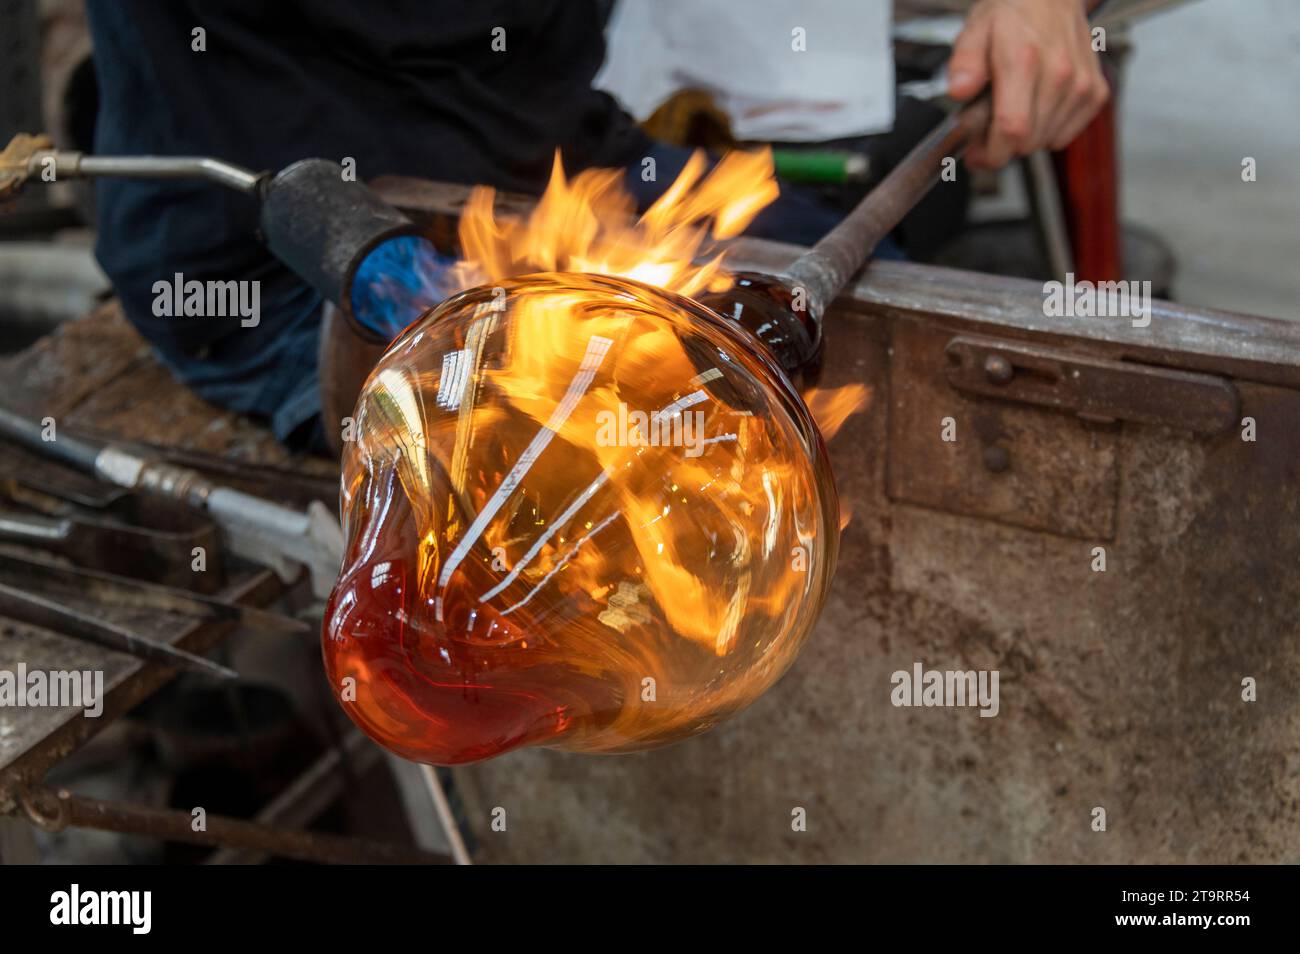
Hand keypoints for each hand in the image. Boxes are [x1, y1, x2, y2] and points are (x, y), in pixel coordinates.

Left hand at [947, 0, 1108, 168]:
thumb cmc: (1013, 14)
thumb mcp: (975, 30)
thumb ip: (965, 62)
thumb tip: (959, 89)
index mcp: (1024, 61)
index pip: (1013, 128)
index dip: (992, 153)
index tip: (977, 155)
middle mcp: (1058, 74)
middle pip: (1029, 141)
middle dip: (1003, 147)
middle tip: (987, 132)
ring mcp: (1081, 84)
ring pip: (1047, 141)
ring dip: (1025, 139)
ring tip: (1012, 114)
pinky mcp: (1096, 92)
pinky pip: (1067, 134)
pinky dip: (1049, 131)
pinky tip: (1036, 110)